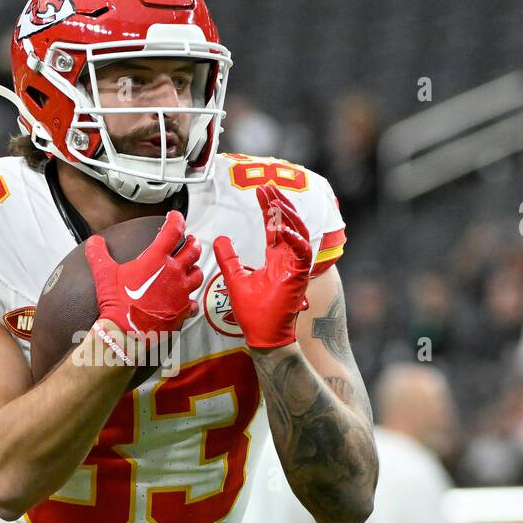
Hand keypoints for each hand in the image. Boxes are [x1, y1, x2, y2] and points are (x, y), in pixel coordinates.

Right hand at [84, 210, 201, 339]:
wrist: (126, 332)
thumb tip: (93, 242)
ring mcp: (181, 292)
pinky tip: (186, 301)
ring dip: (194, 269)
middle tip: (188, 241)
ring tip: (189, 268)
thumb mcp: (104, 275)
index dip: (176, 219)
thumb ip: (98, 255)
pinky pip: (193, 303)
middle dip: (191, 243)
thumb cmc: (117, 302)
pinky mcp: (182, 310)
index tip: (175, 216)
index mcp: (157, 259)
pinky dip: (190, 300)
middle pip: (193, 250)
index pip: (173, 230)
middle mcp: (174, 272)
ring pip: (197, 274)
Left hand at [213, 183, 312, 348]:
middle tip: (267, 186)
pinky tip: (282, 228)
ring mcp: (296, 267)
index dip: (268, 208)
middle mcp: (288, 259)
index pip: (274, 226)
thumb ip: (228, 259)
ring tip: (276, 199)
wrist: (262, 335)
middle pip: (288, 224)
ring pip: (298, 233)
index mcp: (275, 258)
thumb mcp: (234, 279)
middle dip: (279, 204)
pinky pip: (302, 253)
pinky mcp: (300, 277)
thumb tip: (219, 238)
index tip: (260, 191)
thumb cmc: (253, 312)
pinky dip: (295, 240)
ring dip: (288, 215)